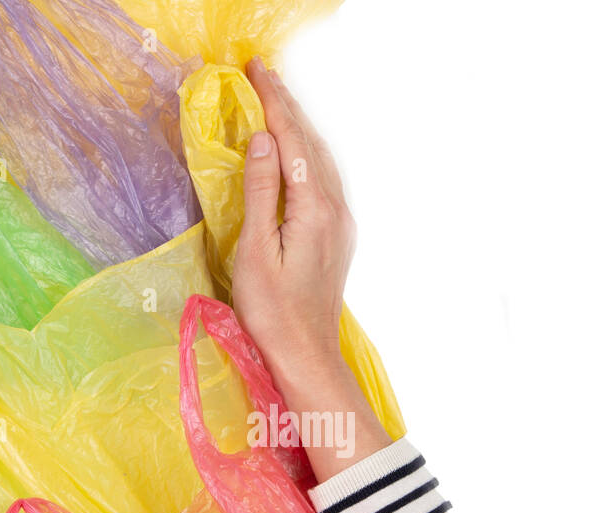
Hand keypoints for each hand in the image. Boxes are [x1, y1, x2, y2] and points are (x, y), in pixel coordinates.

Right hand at [234, 57, 390, 481]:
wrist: (306, 358)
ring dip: (298, 127)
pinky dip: (307, 152)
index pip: (293, 141)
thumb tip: (261, 141)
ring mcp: (340, 224)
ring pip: (322, 159)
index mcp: (314, 210)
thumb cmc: (273, 314)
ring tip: (274, 100)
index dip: (274, 103)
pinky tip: (295, 150)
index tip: (254, 72)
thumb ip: (261, 192)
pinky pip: (324, 178)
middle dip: (286, 106)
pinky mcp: (337, 237)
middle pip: (312, 144)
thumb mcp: (255, 252)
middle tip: (260, 74)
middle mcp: (335, 210)